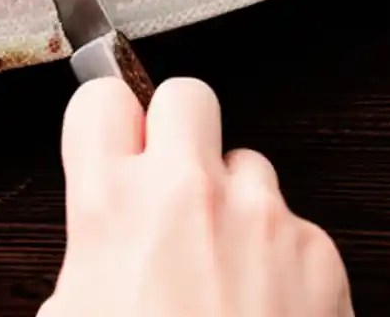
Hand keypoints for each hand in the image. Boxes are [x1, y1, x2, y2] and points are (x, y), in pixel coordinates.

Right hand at [39, 77, 353, 316]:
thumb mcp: (71, 315)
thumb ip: (86, 257)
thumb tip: (101, 244)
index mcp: (111, 205)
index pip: (101, 98)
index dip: (106, 121)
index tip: (112, 141)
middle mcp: (188, 193)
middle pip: (185, 94)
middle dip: (175, 129)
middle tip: (170, 178)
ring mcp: (260, 216)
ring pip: (246, 161)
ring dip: (232, 199)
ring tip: (220, 262)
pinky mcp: (318, 250)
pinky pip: (293, 223)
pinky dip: (278, 254)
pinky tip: (260, 302)